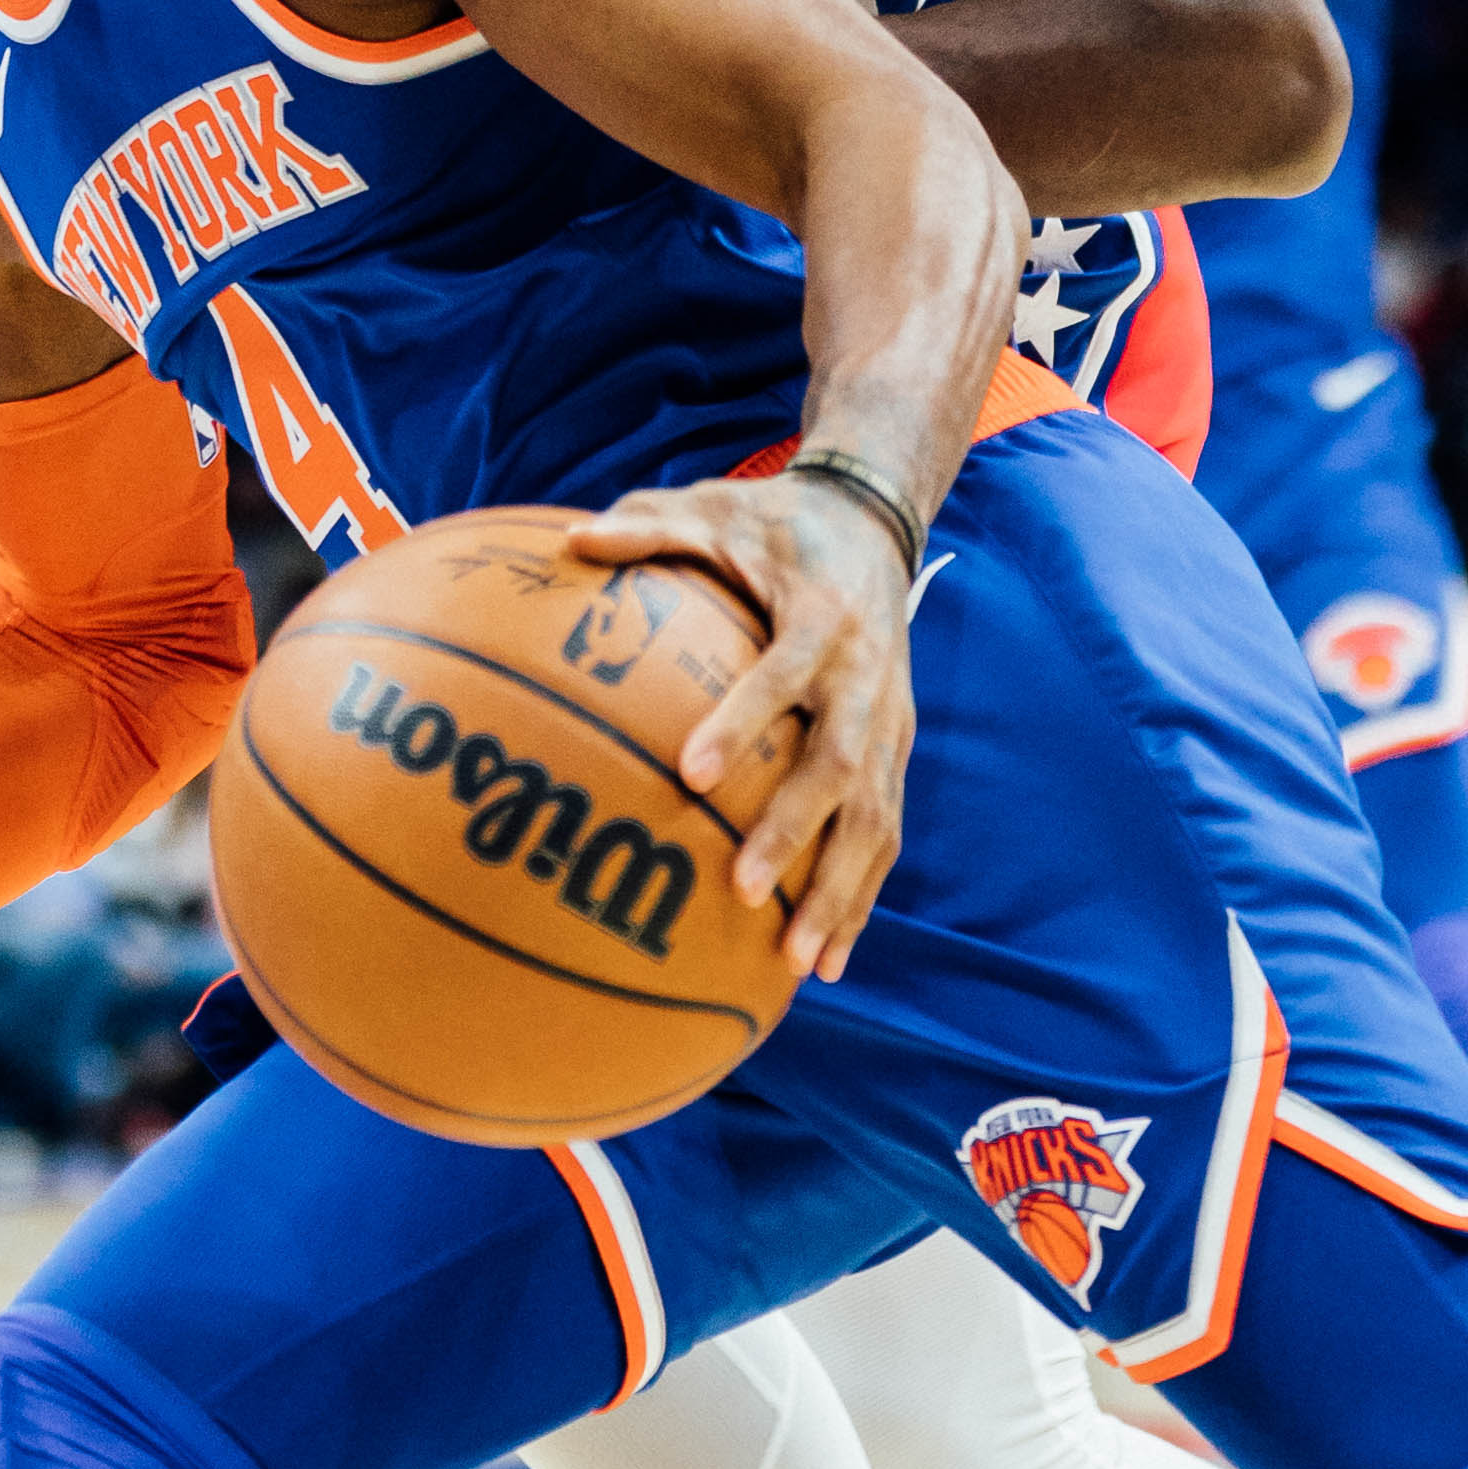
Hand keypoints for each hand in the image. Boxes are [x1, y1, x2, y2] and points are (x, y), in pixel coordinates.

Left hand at [560, 467, 918, 979]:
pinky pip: (884, 830)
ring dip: (841, 891)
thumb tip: (571, 537)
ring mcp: (888, 722)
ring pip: (875, 817)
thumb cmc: (776, 523)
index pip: (786, 674)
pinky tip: (825, 960)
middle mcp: (867, 677)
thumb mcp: (715, 507)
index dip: (744, 721)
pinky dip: (860, 897)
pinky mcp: (895, 750)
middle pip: (841, 765)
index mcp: (823, 617)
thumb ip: (650, 524)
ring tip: (797, 961)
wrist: (873, 522)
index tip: (691, 772)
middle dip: (795, 833)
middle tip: (743, 891)